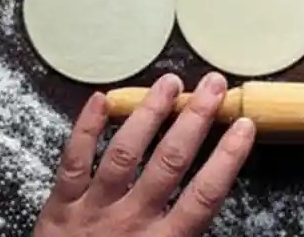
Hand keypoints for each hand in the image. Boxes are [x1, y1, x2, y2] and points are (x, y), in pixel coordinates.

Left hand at [34, 72, 255, 236]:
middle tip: (213, 84)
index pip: (205, 194)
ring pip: (125, 152)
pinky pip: (73, 159)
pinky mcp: (59, 206)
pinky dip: (86, 127)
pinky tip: (101, 98)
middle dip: (195, 119)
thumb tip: (210, 217)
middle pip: (170, 162)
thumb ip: (185, 236)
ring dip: (149, 113)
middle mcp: (131, 222)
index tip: (244, 126)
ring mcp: (93, 210)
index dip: (227, 157)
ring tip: (170, 81)